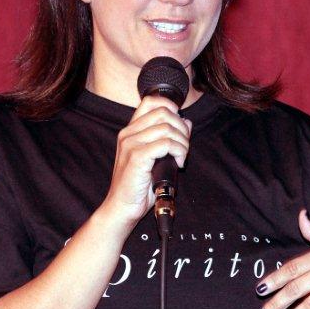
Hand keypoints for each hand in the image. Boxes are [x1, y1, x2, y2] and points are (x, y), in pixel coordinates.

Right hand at [99, 94, 191, 229]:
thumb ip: (168, 138)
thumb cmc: (138, 186)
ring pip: (168, 128)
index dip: (172, 108)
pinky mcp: (137, 156)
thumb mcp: (155, 157)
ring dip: (183, 143)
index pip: (151, 101)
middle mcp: (128, 133)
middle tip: (184, 147)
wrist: (122, 207)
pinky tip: (178, 163)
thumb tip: (187, 122)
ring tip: (181, 157)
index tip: (180, 127)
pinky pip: (166, 144)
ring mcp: (131, 144)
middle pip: (164, 112)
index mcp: (131, 130)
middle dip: (182, 128)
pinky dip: (179, 152)